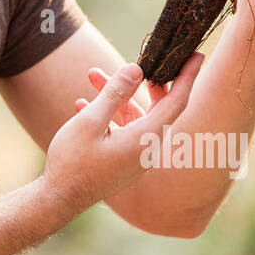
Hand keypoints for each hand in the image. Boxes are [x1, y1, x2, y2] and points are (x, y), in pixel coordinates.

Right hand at [41, 55, 202, 214]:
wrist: (58, 200)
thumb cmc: (72, 162)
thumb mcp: (90, 121)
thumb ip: (114, 94)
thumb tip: (136, 69)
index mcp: (144, 139)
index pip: (177, 101)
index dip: (187, 76)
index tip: (197, 54)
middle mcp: (146, 150)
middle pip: (157, 108)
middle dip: (147, 81)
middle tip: (147, 58)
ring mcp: (135, 159)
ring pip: (134, 118)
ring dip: (116, 97)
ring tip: (92, 75)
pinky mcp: (122, 163)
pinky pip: (124, 132)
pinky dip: (110, 115)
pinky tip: (83, 103)